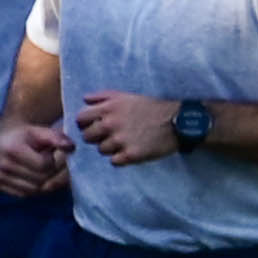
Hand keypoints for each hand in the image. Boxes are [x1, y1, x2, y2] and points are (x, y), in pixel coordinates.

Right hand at [0, 114, 75, 198]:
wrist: (4, 138)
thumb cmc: (26, 135)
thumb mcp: (41, 131)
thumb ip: (56, 137)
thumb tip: (71, 147)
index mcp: (12, 149)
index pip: (44, 166)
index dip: (57, 161)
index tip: (56, 153)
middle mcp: (3, 165)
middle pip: (41, 180)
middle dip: (55, 173)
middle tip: (58, 163)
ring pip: (35, 190)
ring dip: (47, 182)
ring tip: (47, 169)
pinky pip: (25, 194)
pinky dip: (35, 188)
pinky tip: (37, 176)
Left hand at [72, 90, 186, 165]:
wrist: (177, 121)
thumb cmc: (151, 107)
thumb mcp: (126, 96)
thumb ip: (102, 96)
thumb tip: (84, 99)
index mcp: (109, 108)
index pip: (80, 119)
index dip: (85, 123)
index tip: (94, 125)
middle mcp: (111, 124)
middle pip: (87, 137)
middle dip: (96, 136)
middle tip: (111, 135)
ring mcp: (120, 140)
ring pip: (101, 150)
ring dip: (110, 147)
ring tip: (124, 141)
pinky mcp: (131, 155)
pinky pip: (114, 161)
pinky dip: (120, 158)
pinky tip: (130, 150)